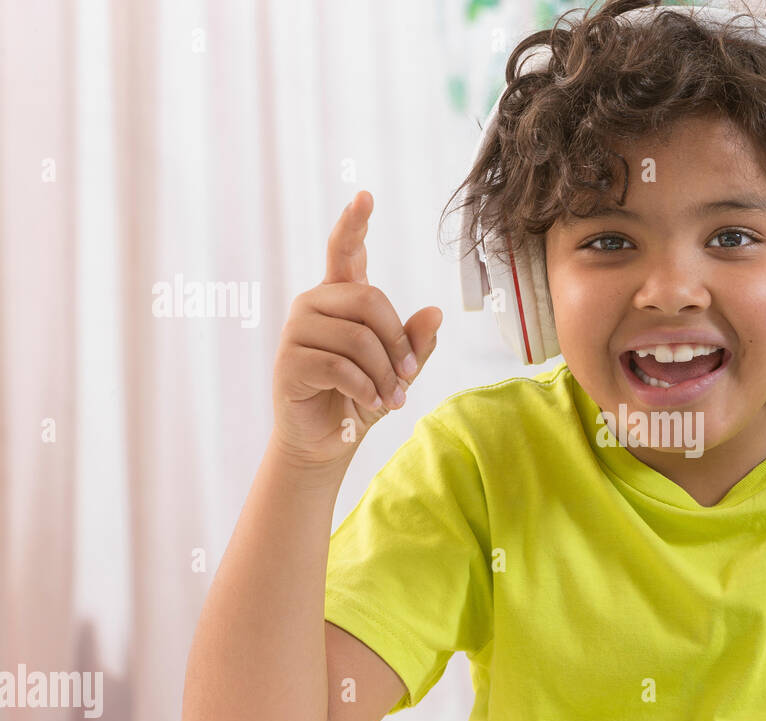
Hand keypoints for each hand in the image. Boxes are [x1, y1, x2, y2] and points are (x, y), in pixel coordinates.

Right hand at [271, 190, 441, 469]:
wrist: (326, 440)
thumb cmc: (361, 397)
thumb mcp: (398, 369)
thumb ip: (416, 341)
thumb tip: (436, 312)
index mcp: (340, 296)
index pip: (344, 250)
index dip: (354, 223)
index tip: (365, 196)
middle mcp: (314, 304)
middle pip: (370, 300)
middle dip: (398, 343)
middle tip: (409, 376)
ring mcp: (297, 330)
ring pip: (358, 337)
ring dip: (384, 373)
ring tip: (391, 398)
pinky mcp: (288, 360)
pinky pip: (340, 366)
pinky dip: (366, 388)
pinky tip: (371, 402)